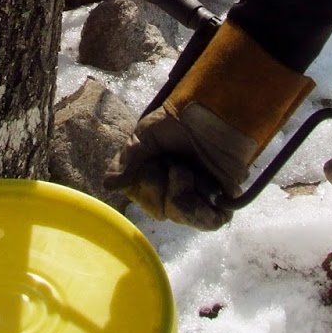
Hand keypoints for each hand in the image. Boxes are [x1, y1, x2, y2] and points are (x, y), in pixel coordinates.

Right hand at [104, 20, 313, 229]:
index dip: (147, 191)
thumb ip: (127, 161)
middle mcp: (176, 190)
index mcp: (156, 177)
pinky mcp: (223, 198)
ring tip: (186, 172)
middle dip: (164, 190)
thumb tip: (108, 185)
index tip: (152, 168)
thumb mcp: (145, 135)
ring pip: (185, 218)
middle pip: (164, 213)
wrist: (214, 109)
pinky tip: (204, 194)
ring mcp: (200, 195)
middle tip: (173, 165)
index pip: (147, 202)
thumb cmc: (178, 119)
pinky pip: (212, 222)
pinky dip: (206, 215)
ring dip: (182, 196)